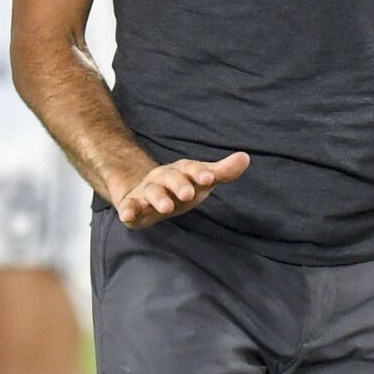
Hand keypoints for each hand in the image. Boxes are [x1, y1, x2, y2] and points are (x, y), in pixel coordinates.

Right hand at [111, 151, 249, 229]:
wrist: (143, 192)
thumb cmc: (181, 187)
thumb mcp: (200, 180)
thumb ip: (222, 172)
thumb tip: (246, 157)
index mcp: (181, 171)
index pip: (191, 169)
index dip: (199, 173)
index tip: (208, 179)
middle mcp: (163, 178)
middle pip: (170, 178)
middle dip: (179, 185)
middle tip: (188, 194)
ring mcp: (146, 191)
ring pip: (151, 192)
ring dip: (158, 198)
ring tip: (166, 207)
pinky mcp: (132, 205)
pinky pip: (128, 206)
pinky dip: (127, 210)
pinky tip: (127, 216)